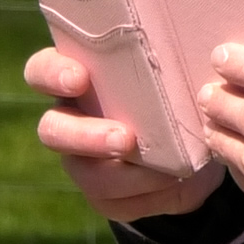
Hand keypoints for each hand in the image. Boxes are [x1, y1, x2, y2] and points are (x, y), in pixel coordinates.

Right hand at [23, 47, 225, 220]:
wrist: (201, 144)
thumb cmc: (182, 89)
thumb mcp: (179, 69)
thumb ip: (173, 55)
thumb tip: (200, 41)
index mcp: (80, 77)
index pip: (42, 71)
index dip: (52, 74)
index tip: (79, 78)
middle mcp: (73, 118)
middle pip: (52, 129)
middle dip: (85, 136)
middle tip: (124, 139)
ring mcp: (83, 160)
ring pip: (83, 172)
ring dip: (122, 175)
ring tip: (165, 171)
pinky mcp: (103, 195)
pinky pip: (112, 202)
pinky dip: (145, 196)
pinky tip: (171, 187)